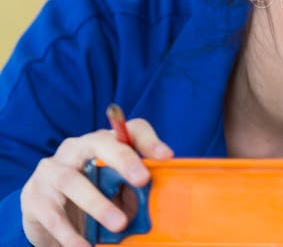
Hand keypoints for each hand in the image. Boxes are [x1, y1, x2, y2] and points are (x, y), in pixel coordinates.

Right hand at [20, 118, 172, 246]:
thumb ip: (135, 186)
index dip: (149, 140)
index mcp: (103, 142)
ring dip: (97, 204)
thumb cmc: (93, 193)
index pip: (129, 130)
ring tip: (119, 224)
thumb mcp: (116, 186)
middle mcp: (76, 148)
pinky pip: (52, 214)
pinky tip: (86, 246)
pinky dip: (71, 232)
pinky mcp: (34, 196)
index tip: (166, 156)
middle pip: (99, 143)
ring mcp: (51, 169)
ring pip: (72, 181)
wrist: (46, 212)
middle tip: (142, 180)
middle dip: (123, 160)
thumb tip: (159, 197)